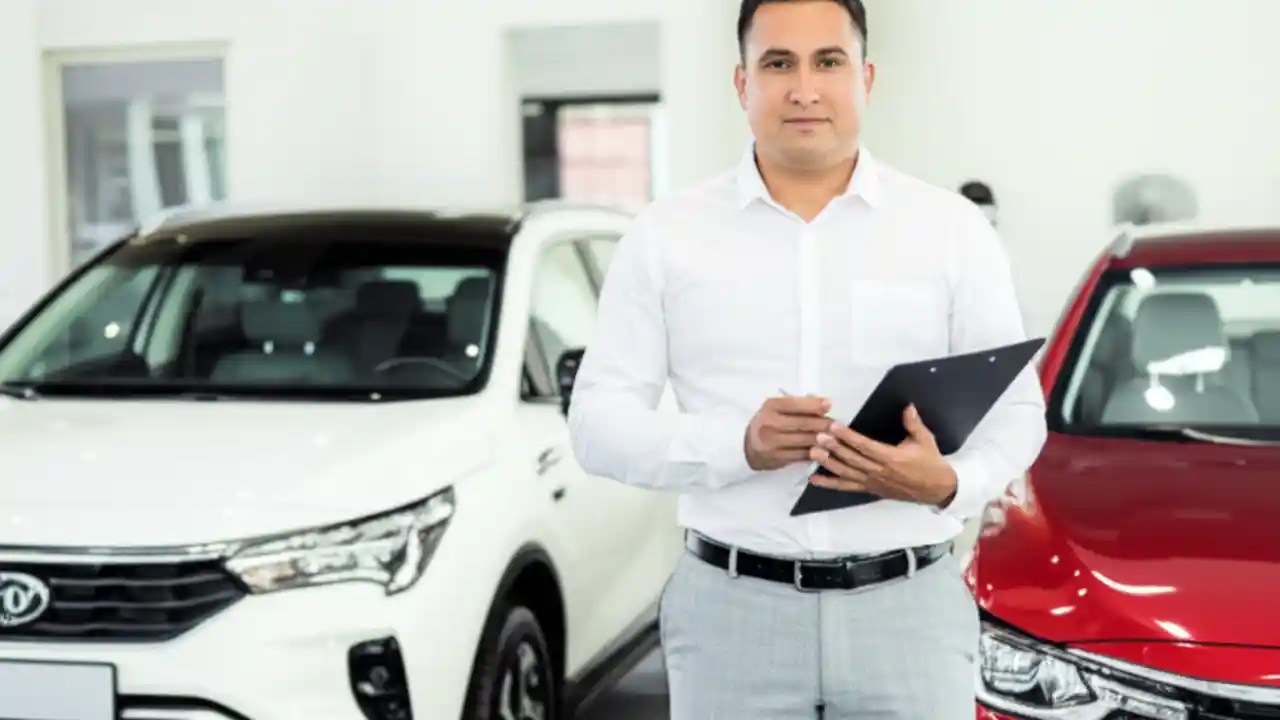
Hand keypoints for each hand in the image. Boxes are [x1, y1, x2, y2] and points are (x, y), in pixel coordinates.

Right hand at [744, 395, 832, 470]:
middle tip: (838, 424)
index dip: (813, 405)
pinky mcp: (778, 458)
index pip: (795, 404)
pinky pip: (802, 455)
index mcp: (770, 407)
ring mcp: (773, 442)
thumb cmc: (767, 423)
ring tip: (836, 438)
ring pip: (804, 440)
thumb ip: (796, 405)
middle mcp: (770, 424)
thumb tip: (824, 404)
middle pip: (803, 423)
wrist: (747, 446)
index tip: (829, 405)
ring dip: (823, 440)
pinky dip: (816, 452)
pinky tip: (825, 450)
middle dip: (823, 424)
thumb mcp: (775, 409)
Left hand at [808, 404, 957, 507]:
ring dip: (828, 463)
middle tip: (818, 436)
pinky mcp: (870, 490)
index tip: (834, 427)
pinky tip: (814, 479)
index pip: (865, 446)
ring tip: (813, 453)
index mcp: (892, 458)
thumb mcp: (925, 440)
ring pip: (846, 473)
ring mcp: (873, 482)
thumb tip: (908, 406)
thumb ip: (914, 423)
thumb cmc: (930, 463)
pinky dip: (830, 484)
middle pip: (852, 459)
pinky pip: (847, 487)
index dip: (848, 437)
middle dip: (834, 447)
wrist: (936, 490)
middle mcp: (880, 472)